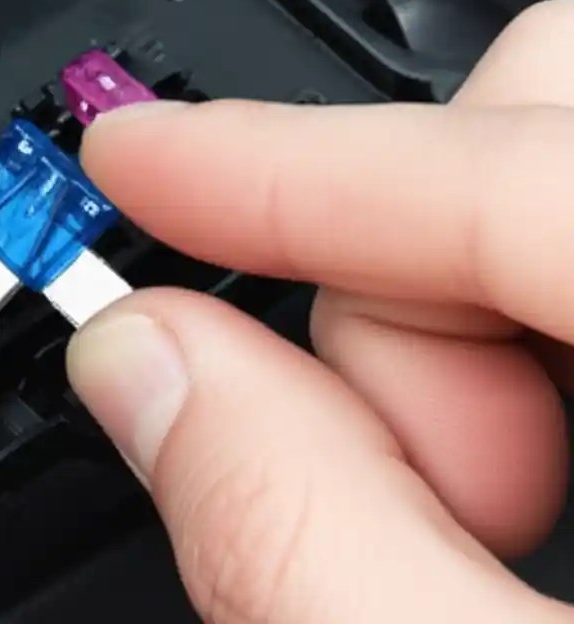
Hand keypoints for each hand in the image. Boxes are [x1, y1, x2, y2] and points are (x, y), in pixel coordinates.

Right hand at [67, 0, 573, 622]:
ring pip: (554, 194)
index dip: (287, 162)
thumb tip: (146, 364)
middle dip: (387, 275)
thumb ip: (297, 539)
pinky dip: (517, 360)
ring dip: (451, 340)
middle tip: (350, 457)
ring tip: (449, 521)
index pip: (518, 165)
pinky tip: (511, 503)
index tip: (136, 163)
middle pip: (542, 126)